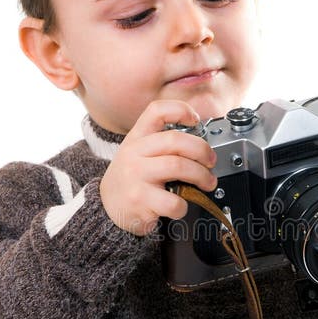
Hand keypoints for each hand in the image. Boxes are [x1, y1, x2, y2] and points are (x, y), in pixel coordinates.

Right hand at [99, 100, 218, 235]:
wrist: (106, 207)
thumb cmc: (131, 179)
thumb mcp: (139, 153)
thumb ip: (164, 145)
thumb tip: (203, 146)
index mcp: (137, 138)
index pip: (156, 111)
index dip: (180, 110)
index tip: (196, 121)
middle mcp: (134, 153)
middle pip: (175, 140)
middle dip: (202, 150)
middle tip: (211, 161)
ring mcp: (136, 176)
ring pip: (178, 166)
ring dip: (201, 176)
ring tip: (207, 183)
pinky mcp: (140, 200)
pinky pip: (173, 201)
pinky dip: (184, 205)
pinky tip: (181, 206)